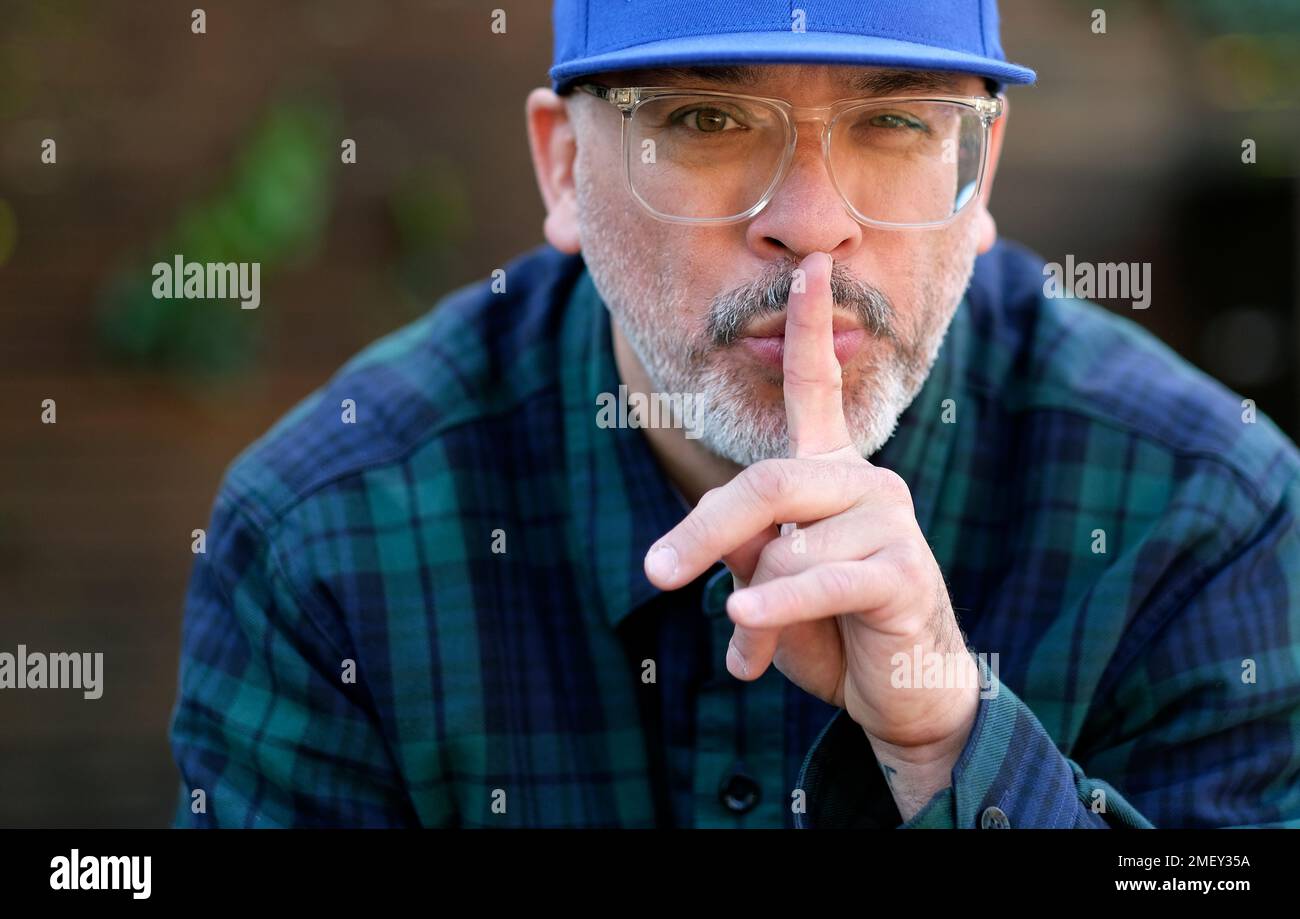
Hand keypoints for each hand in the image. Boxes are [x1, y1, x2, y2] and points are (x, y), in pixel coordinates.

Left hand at [644, 252, 978, 809]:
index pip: (819, 387)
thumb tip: (716, 549)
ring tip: (759, 645)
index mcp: (832, 471)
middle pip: (765, 485)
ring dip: (757, 608)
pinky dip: (774, 607)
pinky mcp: (904, 575)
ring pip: (785, 547)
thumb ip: (741, 543)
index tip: (811, 265)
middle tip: (656, 575)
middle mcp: (866, 483)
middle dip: (704, 531)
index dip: (811, 326)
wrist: (901, 692)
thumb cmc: (829, 626)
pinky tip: (744, 622)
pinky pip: (819, 581)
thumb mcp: (769, 578)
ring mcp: (891, 525)